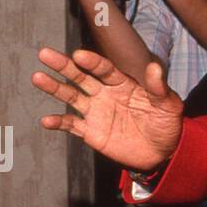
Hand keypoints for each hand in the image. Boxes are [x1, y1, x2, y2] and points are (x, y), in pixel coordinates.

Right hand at [33, 46, 183, 170]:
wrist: (162, 152)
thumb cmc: (166, 124)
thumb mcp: (168, 105)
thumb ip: (159, 87)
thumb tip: (155, 67)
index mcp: (122, 83)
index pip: (104, 69)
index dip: (92, 62)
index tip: (78, 54)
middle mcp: (105, 94)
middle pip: (81, 77)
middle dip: (63, 66)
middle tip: (45, 54)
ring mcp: (96, 112)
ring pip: (71, 96)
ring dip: (54, 88)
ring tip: (37, 78)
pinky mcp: (91, 132)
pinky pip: (72, 125)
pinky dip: (59, 123)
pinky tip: (46, 120)